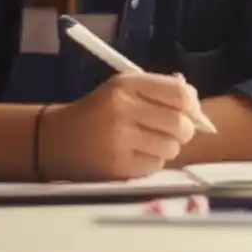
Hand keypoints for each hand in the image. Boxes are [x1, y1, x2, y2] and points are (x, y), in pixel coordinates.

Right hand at [39, 73, 198, 180]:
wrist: (55, 139)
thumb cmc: (99, 112)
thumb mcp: (124, 89)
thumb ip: (161, 91)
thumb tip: (196, 105)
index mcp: (126, 85)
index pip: (180, 94)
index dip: (192, 105)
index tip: (191, 112)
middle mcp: (122, 110)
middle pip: (180, 123)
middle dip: (186, 130)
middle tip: (178, 131)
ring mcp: (118, 140)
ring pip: (171, 147)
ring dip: (169, 147)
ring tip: (152, 142)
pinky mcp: (116, 166)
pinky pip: (155, 165)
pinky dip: (153, 161)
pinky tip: (137, 154)